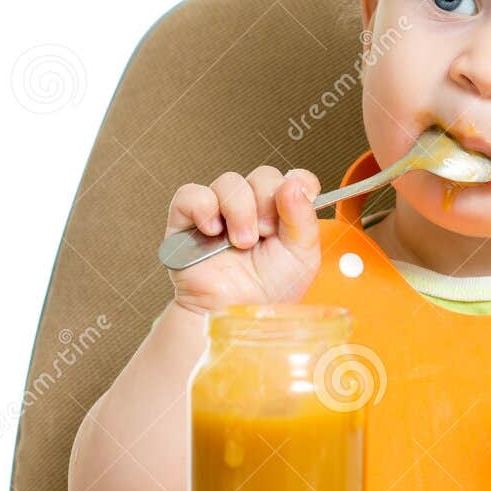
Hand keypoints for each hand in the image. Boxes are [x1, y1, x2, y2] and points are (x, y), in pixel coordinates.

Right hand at [164, 166, 322, 314]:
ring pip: (229, 181)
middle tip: (265, 234)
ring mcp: (219, 212)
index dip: (297, 185)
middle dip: (267, 202)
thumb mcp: (302, 257)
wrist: (234, 315)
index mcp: (282, 214)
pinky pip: (191, 193)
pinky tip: (213, 231)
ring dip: (239, 211)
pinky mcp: (187, 222)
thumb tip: (294, 183)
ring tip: (241, 243)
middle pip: (262, 175)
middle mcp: (253, 209)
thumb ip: (303, 218)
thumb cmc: (268, 292)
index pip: (294, 179)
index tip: (294, 207)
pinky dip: (203, 208)